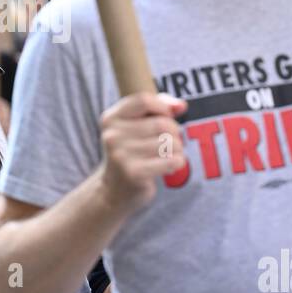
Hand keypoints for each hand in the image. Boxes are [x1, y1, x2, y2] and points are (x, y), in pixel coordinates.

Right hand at [97, 92, 187, 215]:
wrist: (113, 192)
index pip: (144, 100)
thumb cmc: (130, 154)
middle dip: (174, 132)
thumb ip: (157, 109)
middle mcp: (112, 135)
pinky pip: (171, 160)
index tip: (168, 117)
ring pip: (169, 142)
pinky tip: (169, 167)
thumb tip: (181, 105)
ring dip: (177, 149)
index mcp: (110, 118)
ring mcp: (121, 155)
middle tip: (170, 143)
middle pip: (162, 123)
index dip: (163, 107)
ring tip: (168, 155)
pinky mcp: (133, 173)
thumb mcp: (135, 127)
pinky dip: (177, 162)